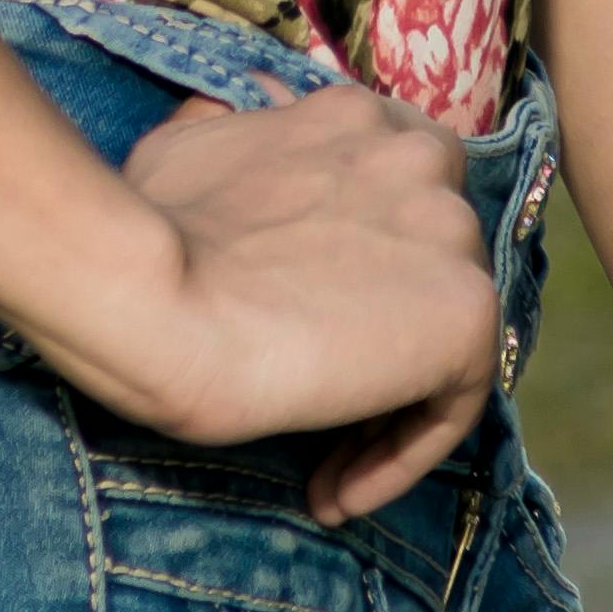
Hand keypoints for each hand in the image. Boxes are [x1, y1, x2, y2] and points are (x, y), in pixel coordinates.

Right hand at [87, 81, 498, 518]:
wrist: (150, 297)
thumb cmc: (146, 232)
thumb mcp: (186, 151)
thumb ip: (236, 142)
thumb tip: (224, 139)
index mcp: (358, 118)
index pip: (397, 198)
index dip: (364, 272)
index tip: (305, 328)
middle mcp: (421, 158)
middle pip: (432, 269)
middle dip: (382, 339)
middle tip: (318, 404)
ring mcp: (453, 235)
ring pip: (445, 343)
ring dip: (384, 412)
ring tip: (321, 471)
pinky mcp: (467, 314)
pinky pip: (453, 407)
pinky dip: (397, 460)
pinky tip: (333, 493)